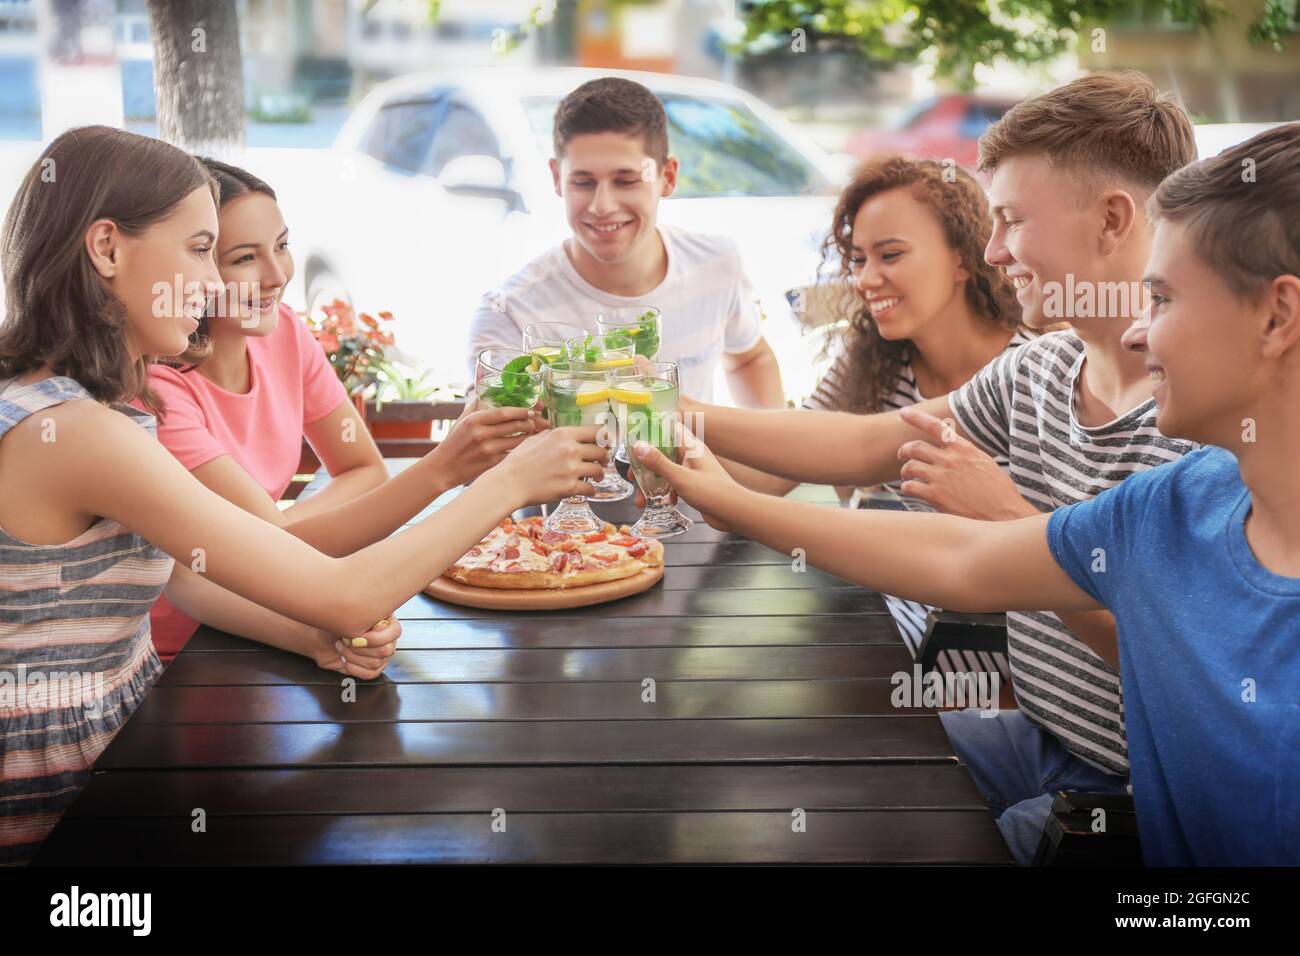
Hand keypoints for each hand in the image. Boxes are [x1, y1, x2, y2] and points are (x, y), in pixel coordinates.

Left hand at [314, 615, 401, 679]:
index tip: (356, 636)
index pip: (394, 632)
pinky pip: (370, 673)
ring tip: (342, 647)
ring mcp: (379, 654)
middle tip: (346, 640)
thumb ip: (367, 616)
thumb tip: (379, 625)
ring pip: (375, 662)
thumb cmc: (333, 621)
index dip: (375, 638)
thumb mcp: (349, 613)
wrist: (318, 635)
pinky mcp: (370, 667)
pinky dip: (354, 667)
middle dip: (360, 648)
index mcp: (385, 620)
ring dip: (353, 656)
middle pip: (386, 650)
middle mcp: (385, 637)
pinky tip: (345, 659)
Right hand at [432, 405, 542, 486]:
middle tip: (539, 422)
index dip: (522, 410)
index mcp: (474, 420)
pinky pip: (514, 454)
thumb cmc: (454, 442)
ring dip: (531, 436)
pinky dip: (523, 451)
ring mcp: (488, 450)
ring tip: (536, 433)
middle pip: (516, 426)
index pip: (505, 412)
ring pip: (519, 441)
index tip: (531, 410)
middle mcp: (481, 434)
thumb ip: (477, 407)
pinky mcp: (492, 464)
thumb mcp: (462, 420)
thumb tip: (493, 393)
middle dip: (532, 423)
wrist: (443, 468)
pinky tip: (529, 448)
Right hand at [493, 424, 607, 504]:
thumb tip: (566, 435)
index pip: (596, 431)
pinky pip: (590, 489)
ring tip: (595, 476)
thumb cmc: (518, 461)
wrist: (509, 483)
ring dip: (599, 474)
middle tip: (602, 461)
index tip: (606, 442)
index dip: (604, 437)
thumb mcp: (535, 438)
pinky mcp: (570, 488)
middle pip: (601, 451)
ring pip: (599, 470)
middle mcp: (570, 450)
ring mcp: (571, 469)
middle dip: (604, 457)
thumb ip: (554, 435)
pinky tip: (587, 489)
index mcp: (563, 434)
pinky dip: (591, 490)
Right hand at [630, 421, 738, 530]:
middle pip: (663, 450)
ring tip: (640, 497)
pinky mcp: (693, 483)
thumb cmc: (714, 493)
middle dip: (645, 462)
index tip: (634, 435)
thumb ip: (659, 463)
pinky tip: (661, 502)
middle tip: (632, 474)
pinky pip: (673, 482)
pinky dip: (664, 491)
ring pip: (666, 469)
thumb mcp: (681, 478)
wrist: (735, 513)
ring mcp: (692, 469)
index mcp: (691, 446)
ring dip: (652, 481)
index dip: (652, 428)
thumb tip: (638, 446)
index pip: (669, 427)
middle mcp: (691, 455)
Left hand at [896, 407, 1036, 520]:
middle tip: (902, 455)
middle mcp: (950, 459)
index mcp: (964, 449)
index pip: (935, 426)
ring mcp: (941, 477)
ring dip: (905, 471)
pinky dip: (906, 487)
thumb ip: (966, 454)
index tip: (903, 412)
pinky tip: (910, 490)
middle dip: (905, 451)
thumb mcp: (985, 463)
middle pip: (915, 447)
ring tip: (907, 477)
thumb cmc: (998, 492)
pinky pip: (910, 487)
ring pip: (910, 467)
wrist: (1003, 515)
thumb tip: (954, 450)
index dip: (916, 417)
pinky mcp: (935, 496)